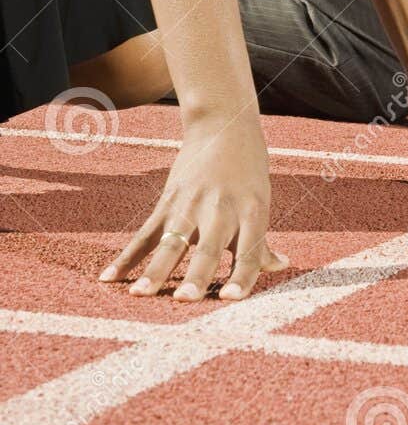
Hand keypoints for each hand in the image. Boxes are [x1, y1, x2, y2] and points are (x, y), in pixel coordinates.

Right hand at [99, 114, 289, 301]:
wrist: (223, 124)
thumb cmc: (248, 170)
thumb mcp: (261, 201)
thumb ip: (262, 240)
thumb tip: (280, 266)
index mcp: (252, 212)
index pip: (249, 250)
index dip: (242, 276)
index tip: (231, 300)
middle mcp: (222, 209)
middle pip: (208, 248)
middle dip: (196, 276)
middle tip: (184, 300)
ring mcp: (191, 204)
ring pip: (171, 242)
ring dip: (154, 270)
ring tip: (139, 294)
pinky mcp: (168, 200)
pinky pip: (145, 233)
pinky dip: (127, 257)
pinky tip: (109, 278)